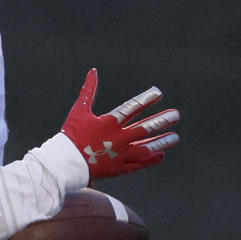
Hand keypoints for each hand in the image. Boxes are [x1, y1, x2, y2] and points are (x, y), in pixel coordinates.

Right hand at [59, 69, 178, 179]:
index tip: (158, 93)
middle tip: (175, 115)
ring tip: (175, 137)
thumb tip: (93, 71)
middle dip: (161, 121)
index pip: (132, 108)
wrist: (65, 163)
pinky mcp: (119, 168)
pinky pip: (138, 164)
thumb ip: (88, 91)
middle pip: (144, 128)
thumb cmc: (71, 135)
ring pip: (146, 147)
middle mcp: (118, 138)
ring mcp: (120, 155)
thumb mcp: (79, 110)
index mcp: (109, 123)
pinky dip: (150, 160)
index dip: (146, 99)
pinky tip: (162, 155)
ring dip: (161, 141)